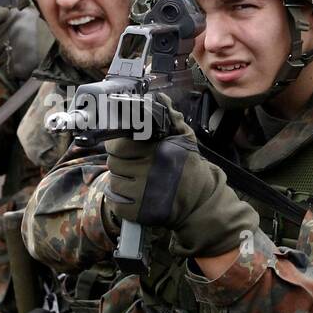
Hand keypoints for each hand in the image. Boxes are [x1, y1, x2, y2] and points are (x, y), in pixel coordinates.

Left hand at [102, 98, 258, 257]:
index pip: (119, 145)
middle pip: (113, 163)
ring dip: (120, 179)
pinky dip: (119, 198)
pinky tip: (132, 193)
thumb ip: (170, 118)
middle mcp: (148, 173)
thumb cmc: (189, 168)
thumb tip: (160, 100)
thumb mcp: (185, 139)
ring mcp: (142, 195)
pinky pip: (115, 201)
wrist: (199, 202)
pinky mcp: (137, 213)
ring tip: (135, 178)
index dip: (117, 144)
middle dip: (120, 160)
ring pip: (113, 182)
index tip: (122, 145)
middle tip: (132, 162)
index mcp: (157, 152)